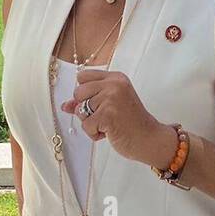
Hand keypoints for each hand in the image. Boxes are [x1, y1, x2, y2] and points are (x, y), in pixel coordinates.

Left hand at [62, 69, 176, 167]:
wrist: (150, 139)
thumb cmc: (131, 123)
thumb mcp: (110, 105)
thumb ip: (88, 101)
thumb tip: (65, 105)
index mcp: (115, 77)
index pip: (82, 76)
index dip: (85, 93)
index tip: (98, 103)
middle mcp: (114, 84)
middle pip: (78, 92)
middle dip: (85, 108)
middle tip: (104, 116)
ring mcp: (111, 98)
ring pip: (80, 110)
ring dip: (90, 123)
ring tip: (108, 125)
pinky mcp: (107, 115)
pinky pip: (86, 125)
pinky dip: (94, 134)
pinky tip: (110, 133)